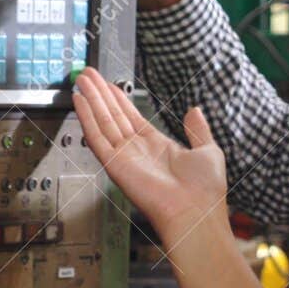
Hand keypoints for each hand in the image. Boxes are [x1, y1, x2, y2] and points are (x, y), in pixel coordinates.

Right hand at [73, 69, 227, 247]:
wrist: (196, 213)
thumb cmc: (205, 190)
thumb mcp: (208, 150)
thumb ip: (198, 129)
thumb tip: (195, 110)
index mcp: (158, 146)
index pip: (132, 117)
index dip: (119, 99)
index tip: (109, 84)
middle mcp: (138, 151)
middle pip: (113, 116)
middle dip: (101, 94)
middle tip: (88, 74)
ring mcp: (124, 157)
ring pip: (103, 121)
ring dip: (91, 99)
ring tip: (82, 78)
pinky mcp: (114, 164)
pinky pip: (96, 137)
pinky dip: (86, 117)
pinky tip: (80, 100)